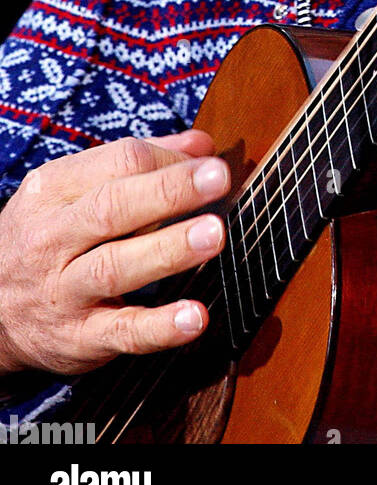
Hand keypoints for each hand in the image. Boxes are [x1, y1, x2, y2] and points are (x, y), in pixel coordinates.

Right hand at [0, 130, 227, 376]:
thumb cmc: (48, 237)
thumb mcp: (72, 191)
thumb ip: (137, 164)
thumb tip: (201, 145)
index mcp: (53, 190)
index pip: (118, 163)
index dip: (170, 160)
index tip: (211, 164)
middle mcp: (53, 237)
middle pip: (112, 208)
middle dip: (169, 191)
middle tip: (219, 178)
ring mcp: (63, 290)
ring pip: (115, 267)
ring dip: (168, 250)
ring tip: (214, 235)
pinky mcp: (77, 338)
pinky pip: (120, 332)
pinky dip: (159, 326)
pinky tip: (195, 317)